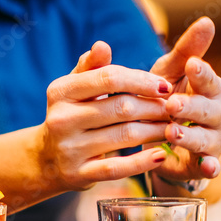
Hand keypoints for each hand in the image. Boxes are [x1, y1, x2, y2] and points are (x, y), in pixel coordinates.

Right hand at [38, 41, 172, 191]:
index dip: (142, 80)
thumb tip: (102, 46)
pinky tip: (160, 155)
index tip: (166, 86)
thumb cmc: (71, 115)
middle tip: (175, 109)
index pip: (109, 78)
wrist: (46, 158)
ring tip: (173, 128)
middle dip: (154, 107)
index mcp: (60, 91)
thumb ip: (91, 67)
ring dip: (155, 131)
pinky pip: (117, 168)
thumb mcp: (74, 89)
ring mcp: (69, 149)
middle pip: (122, 107)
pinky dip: (142, 162)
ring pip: (124, 136)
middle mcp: (61, 119)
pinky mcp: (78, 174)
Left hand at [151, 17, 220, 180]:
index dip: (202, 73)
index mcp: (208, 90)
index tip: (191, 65)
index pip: (209, 79)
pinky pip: (210, 167)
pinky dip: (210, 168)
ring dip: (192, 137)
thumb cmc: (164, 98)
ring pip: (209, 139)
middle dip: (192, 107)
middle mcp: (216, 114)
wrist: (158, 140)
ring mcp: (212, 140)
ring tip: (172, 132)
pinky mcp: (203, 164)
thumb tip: (208, 21)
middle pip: (210, 110)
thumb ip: (185, 51)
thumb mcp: (168, 74)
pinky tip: (206, 167)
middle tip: (171, 104)